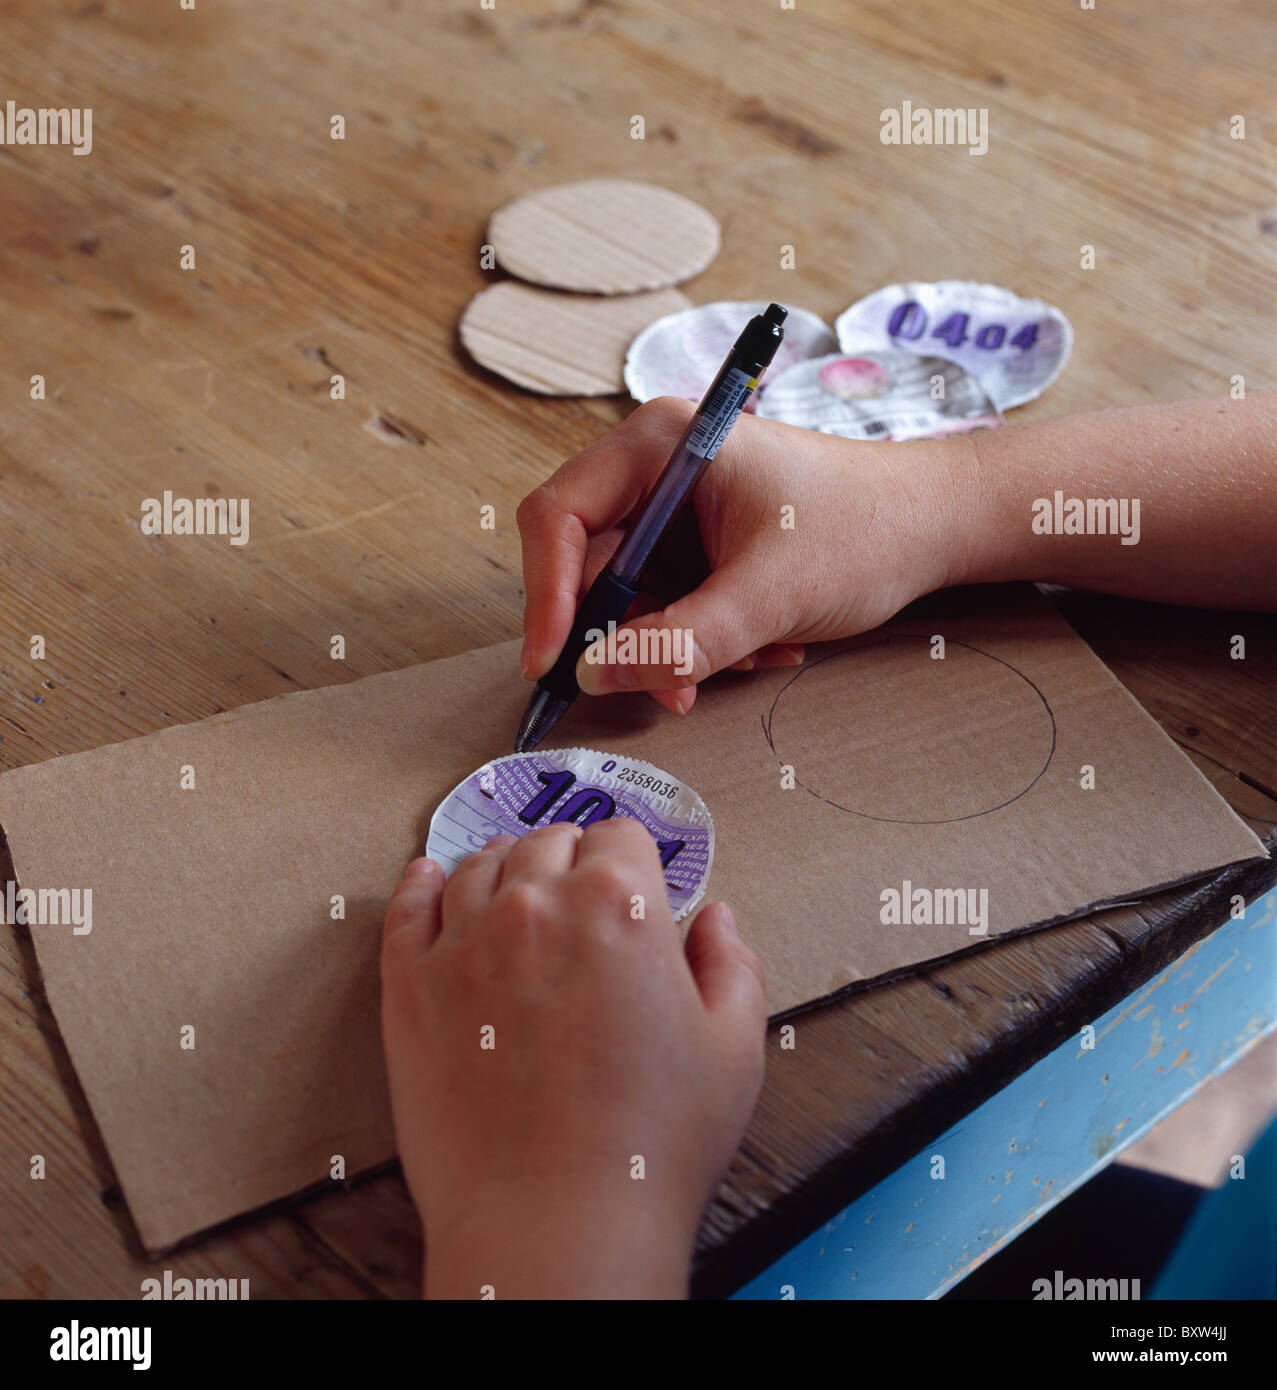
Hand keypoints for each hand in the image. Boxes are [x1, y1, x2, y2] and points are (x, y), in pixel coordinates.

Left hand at [379, 820, 766, 1298]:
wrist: (555, 1225)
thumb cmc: (649, 1147)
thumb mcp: (733, 1051)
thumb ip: (732, 966)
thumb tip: (715, 920)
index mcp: (620, 905)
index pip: (621, 835)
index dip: (632, 856)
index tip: (632, 877)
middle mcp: (536, 904)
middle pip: (550, 841)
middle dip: (573, 857)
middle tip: (582, 895)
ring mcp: (464, 941)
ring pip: (481, 864)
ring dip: (506, 865)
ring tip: (516, 887)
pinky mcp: (409, 987)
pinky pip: (406, 908)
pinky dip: (420, 884)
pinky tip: (429, 879)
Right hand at [516, 396, 965, 711]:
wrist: (935, 527)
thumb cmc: (867, 529)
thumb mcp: (771, 594)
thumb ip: (680, 640)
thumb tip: (594, 675)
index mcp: (661, 444)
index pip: (560, 515)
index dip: (547, 593)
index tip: (553, 663)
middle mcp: (656, 471)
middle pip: (587, 564)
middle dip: (625, 636)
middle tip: (662, 687)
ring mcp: (676, 511)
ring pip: (628, 598)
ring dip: (673, 648)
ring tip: (745, 659)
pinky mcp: (698, 547)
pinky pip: (665, 607)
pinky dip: (699, 641)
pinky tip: (760, 647)